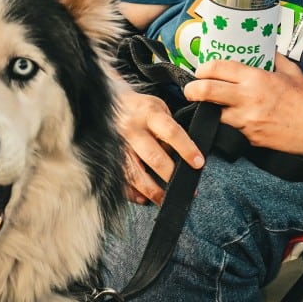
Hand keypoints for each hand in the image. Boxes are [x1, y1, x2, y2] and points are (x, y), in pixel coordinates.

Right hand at [117, 87, 203, 205]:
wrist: (104, 103)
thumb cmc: (139, 109)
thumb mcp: (158, 108)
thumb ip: (169, 128)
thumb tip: (183, 155)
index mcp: (148, 113)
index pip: (171, 132)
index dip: (186, 149)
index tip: (198, 163)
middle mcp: (131, 129)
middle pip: (153, 157)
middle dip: (171, 175)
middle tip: (186, 187)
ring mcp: (117, 145)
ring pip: (136, 174)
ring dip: (153, 190)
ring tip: (166, 199)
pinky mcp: (107, 158)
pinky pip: (120, 179)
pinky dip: (132, 192)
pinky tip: (144, 198)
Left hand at [185, 54, 302, 157]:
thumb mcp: (291, 72)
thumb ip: (275, 59)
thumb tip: (265, 50)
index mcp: (257, 78)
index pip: (219, 68)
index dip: (203, 68)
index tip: (201, 71)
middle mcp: (248, 98)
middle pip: (206, 91)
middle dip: (192, 90)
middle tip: (190, 90)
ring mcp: (247, 120)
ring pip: (214, 114)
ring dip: (209, 110)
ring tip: (210, 106)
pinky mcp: (250, 137)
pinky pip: (230, 129)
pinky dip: (228, 124)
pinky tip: (232, 120)